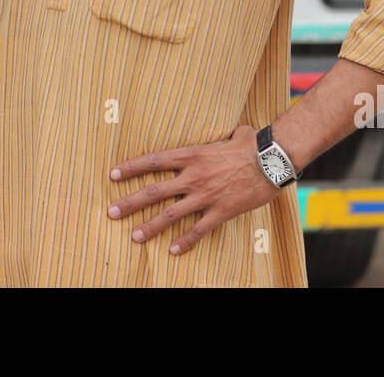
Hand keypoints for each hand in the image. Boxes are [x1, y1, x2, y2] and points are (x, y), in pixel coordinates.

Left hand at [106, 124, 282, 255]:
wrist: (272, 159)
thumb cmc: (253, 143)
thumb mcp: (231, 133)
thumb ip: (221, 136)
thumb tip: (232, 131)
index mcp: (192, 154)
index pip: (154, 161)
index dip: (131, 168)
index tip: (112, 174)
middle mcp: (193, 176)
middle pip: (154, 190)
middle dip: (130, 202)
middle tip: (111, 212)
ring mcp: (206, 196)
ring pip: (170, 214)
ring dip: (150, 226)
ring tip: (134, 236)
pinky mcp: (221, 211)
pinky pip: (199, 230)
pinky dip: (185, 242)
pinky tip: (173, 251)